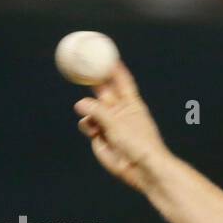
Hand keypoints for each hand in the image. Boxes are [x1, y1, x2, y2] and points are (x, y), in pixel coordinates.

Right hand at [73, 62, 167, 191]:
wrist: (142, 170)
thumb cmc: (138, 144)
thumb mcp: (118, 122)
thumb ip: (98, 111)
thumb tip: (80, 104)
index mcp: (132, 104)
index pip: (122, 81)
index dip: (113, 67)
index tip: (105, 53)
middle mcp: (120, 112)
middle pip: (103, 90)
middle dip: (92, 80)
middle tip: (80, 68)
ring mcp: (109, 124)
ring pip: (91, 109)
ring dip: (88, 108)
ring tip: (90, 112)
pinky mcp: (100, 137)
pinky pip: (87, 124)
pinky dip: (86, 124)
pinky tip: (92, 130)